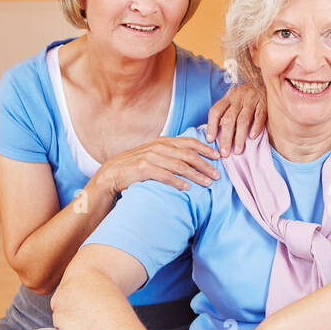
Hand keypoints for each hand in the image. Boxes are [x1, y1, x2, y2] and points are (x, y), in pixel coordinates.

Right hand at [94, 136, 219, 195]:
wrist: (112, 174)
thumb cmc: (136, 166)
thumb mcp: (154, 155)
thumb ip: (171, 154)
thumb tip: (193, 158)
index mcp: (163, 141)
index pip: (189, 142)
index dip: (205, 149)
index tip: (218, 156)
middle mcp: (158, 147)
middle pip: (188, 154)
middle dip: (205, 164)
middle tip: (217, 175)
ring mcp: (150, 157)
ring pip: (180, 165)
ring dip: (196, 175)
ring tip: (207, 183)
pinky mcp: (143, 169)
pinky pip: (165, 175)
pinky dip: (178, 182)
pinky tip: (187, 188)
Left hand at [206, 81, 265, 155]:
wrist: (267, 78)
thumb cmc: (248, 95)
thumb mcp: (234, 99)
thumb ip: (227, 112)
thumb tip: (216, 134)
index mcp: (228, 97)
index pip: (216, 111)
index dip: (211, 126)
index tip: (210, 140)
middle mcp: (238, 97)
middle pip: (229, 119)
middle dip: (226, 138)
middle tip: (224, 153)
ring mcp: (251, 99)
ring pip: (243, 120)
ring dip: (240, 137)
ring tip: (238, 151)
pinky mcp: (264, 102)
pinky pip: (259, 116)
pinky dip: (256, 127)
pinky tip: (253, 137)